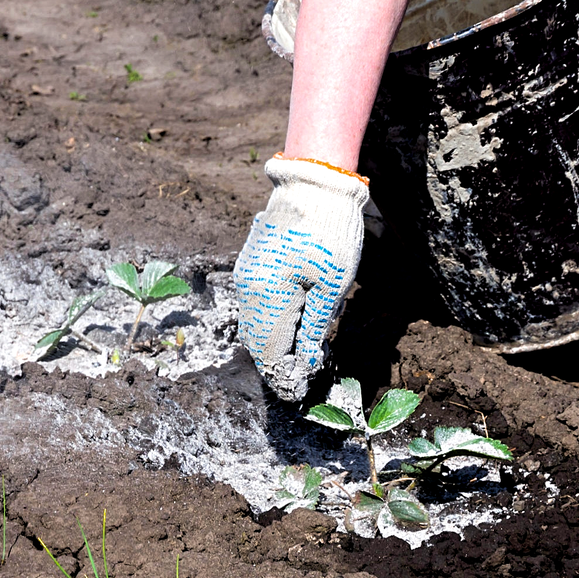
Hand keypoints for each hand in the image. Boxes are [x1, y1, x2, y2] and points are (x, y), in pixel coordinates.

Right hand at [233, 155, 369, 401]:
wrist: (314, 183)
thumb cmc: (330, 232)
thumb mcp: (332, 285)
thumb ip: (314, 327)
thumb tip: (305, 361)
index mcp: (266, 295)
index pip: (270, 351)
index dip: (283, 376)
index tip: (298, 394)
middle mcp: (248, 289)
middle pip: (256, 342)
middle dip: (275, 366)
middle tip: (297, 385)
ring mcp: (246, 276)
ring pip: (254, 326)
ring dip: (272, 347)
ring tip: (295, 363)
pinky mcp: (252, 266)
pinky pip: (256, 307)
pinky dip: (270, 325)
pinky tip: (290, 332)